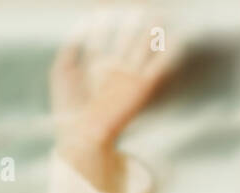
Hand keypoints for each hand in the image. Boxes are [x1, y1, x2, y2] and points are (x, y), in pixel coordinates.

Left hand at [51, 5, 180, 191]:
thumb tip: (78, 27)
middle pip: (126, 40)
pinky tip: (177, 36)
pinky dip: (170, 52)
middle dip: (132, 23)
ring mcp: (128, 77)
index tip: (102, 8)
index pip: (100, 40)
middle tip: (139, 5)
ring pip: (143, 48)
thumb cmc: (67, 107)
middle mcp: (113, 70)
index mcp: (93, 68)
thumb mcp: (61, 73)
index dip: (102, 24)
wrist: (81, 133)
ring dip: (150, 32)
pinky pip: (160, 66)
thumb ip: (69, 49)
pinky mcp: (143, 87)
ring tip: (157, 15)